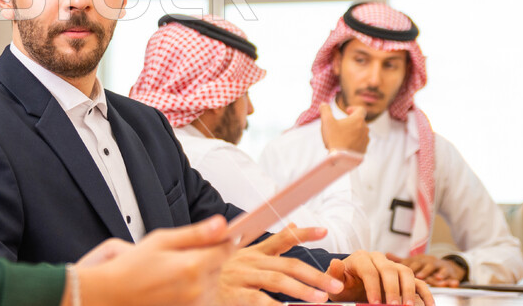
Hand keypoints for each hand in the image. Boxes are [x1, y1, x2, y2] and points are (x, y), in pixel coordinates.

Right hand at [70, 215, 232, 305]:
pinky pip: (204, 298)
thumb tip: (222, 224)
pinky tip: (176, 284)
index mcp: (193, 265)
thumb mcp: (162, 240)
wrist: (113, 294)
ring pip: (213, 283)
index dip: (223, 239)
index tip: (219, 235)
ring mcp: (194, 304)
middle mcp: (198, 288)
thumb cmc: (132, 266)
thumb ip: (196, 233)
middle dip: (208, 257)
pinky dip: (196, 289)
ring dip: (203, 274)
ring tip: (176, 271)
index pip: (226, 249)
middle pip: (220, 266)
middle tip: (182, 254)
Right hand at [216, 224, 344, 305]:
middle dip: (315, 275)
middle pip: (288, 265)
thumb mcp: (240, 253)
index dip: (303, 234)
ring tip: (321, 298)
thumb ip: (269, 243)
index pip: (281, 239)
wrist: (187, 281)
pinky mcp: (234, 294)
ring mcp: (241, 277)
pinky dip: (275, 305)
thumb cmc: (216, 272)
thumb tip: (293, 225)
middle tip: (335, 286)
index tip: (324, 232)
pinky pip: (258, 299)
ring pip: (278, 280)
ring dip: (302, 290)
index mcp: (252, 251)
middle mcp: (249, 261)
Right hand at [319, 103, 368, 152]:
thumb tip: (323, 104)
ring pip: (361, 132)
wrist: (340, 159)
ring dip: (353, 132)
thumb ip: (325, 110)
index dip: (354, 108)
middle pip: (360, 121)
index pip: (361, 109)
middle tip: (341, 125)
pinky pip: (360, 143)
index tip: (347, 111)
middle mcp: (365, 129)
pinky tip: (345, 144)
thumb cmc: (334, 138)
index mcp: (358, 120)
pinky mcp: (364, 150)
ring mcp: (365, 140)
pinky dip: (354, 142)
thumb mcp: (326, 121)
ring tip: (342, 136)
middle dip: (351, 121)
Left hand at [326, 251, 435, 305]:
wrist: (352, 286)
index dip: (373, 288)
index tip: (375, 303)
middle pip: (389, 270)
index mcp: (360, 258)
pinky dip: (425, 293)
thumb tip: (335, 262)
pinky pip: (418, 281)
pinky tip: (429, 305)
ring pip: (405, 272)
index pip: (369, 271)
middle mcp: (378, 259)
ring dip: (409, 290)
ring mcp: (393, 266)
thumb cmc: (344, 285)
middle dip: (392, 290)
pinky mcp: (403, 276)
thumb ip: (334, 274)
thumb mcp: (335, 282)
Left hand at [386, 253, 465, 286]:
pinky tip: (453, 283)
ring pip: (438, 270)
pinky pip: (451, 276)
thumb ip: (400, 260)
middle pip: (424, 266)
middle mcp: (428, 262)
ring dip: (439, 274)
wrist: (445, 265)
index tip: (401, 272)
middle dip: (422, 271)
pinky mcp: (450, 273)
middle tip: (419, 276)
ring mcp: (439, 267)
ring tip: (436, 278)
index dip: (408, 267)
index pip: (411, 264)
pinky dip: (452, 280)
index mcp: (418, 261)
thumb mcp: (413, 262)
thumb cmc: (424, 266)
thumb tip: (385, 254)